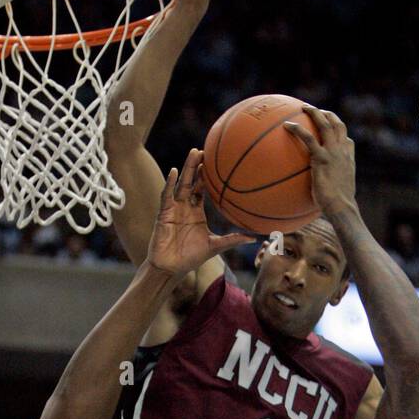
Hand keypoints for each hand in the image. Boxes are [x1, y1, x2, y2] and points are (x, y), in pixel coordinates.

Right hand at [148, 149, 252, 274]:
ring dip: (187, 168)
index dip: (208, 176)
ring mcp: (174, 208)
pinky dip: (170, 184)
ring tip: (193, 153)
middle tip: (205, 149)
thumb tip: (254, 238)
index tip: (217, 161)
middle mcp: (185, 206)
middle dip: (197, 165)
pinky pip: (167, 196)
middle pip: (192, 181)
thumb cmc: (191, 258)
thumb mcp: (215, 246)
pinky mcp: (164, 214)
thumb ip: (232, 240)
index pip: (202, 189)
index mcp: (196, 212)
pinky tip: (173, 172)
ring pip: (181, 184)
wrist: (172, 268)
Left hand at [284, 106, 356, 216]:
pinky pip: (308, 138)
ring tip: (304, 107)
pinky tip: (287, 126)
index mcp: (348, 159)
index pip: (346, 141)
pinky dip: (298, 129)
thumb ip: (331, 189)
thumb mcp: (338, 196)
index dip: (339, 132)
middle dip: (328, 115)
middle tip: (317, 110)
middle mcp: (343, 152)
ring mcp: (333, 152)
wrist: (342, 207)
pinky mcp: (322, 157)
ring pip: (325, 124)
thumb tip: (322, 198)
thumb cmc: (339, 208)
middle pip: (338, 125)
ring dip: (314, 112)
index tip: (331, 128)